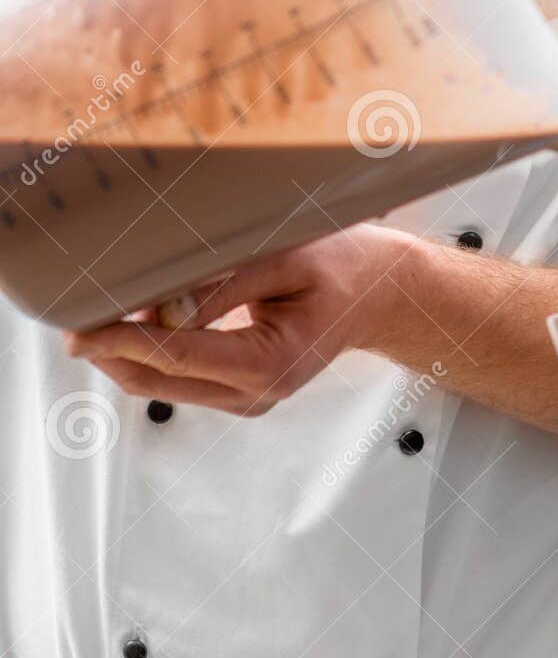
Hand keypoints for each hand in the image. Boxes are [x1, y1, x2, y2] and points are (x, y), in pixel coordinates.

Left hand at [63, 224, 415, 415]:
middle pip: (159, 381)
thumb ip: (223, 284)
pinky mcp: (240, 391)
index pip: (178, 357)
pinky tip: (140, 322)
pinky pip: (183, 378)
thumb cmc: (346, 269)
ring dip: (128, 354)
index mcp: (271, 363)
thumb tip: (162, 306)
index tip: (82, 330)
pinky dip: (154, 353)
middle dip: (111, 353)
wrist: (383, 294)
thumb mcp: (286, 258)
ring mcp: (248, 399)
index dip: (122, 343)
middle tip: (74, 321)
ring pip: (164, 384)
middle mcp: (256, 393)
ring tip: (101, 314)